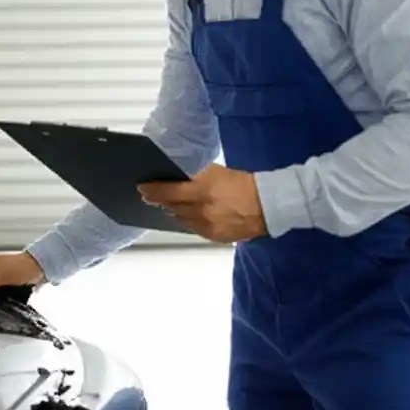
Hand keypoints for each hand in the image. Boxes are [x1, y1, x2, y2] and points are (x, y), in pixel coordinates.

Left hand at [137, 164, 267, 242]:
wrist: (267, 206)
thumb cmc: (243, 184)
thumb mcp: (218, 173)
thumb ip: (197, 177)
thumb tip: (178, 179)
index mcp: (203, 190)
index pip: (169, 191)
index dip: (152, 191)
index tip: (142, 188)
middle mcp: (202, 210)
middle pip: (173, 207)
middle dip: (161, 201)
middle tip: (151, 196)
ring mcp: (207, 226)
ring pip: (181, 219)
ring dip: (174, 211)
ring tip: (171, 205)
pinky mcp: (213, 237)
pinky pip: (194, 228)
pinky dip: (189, 221)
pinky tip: (189, 215)